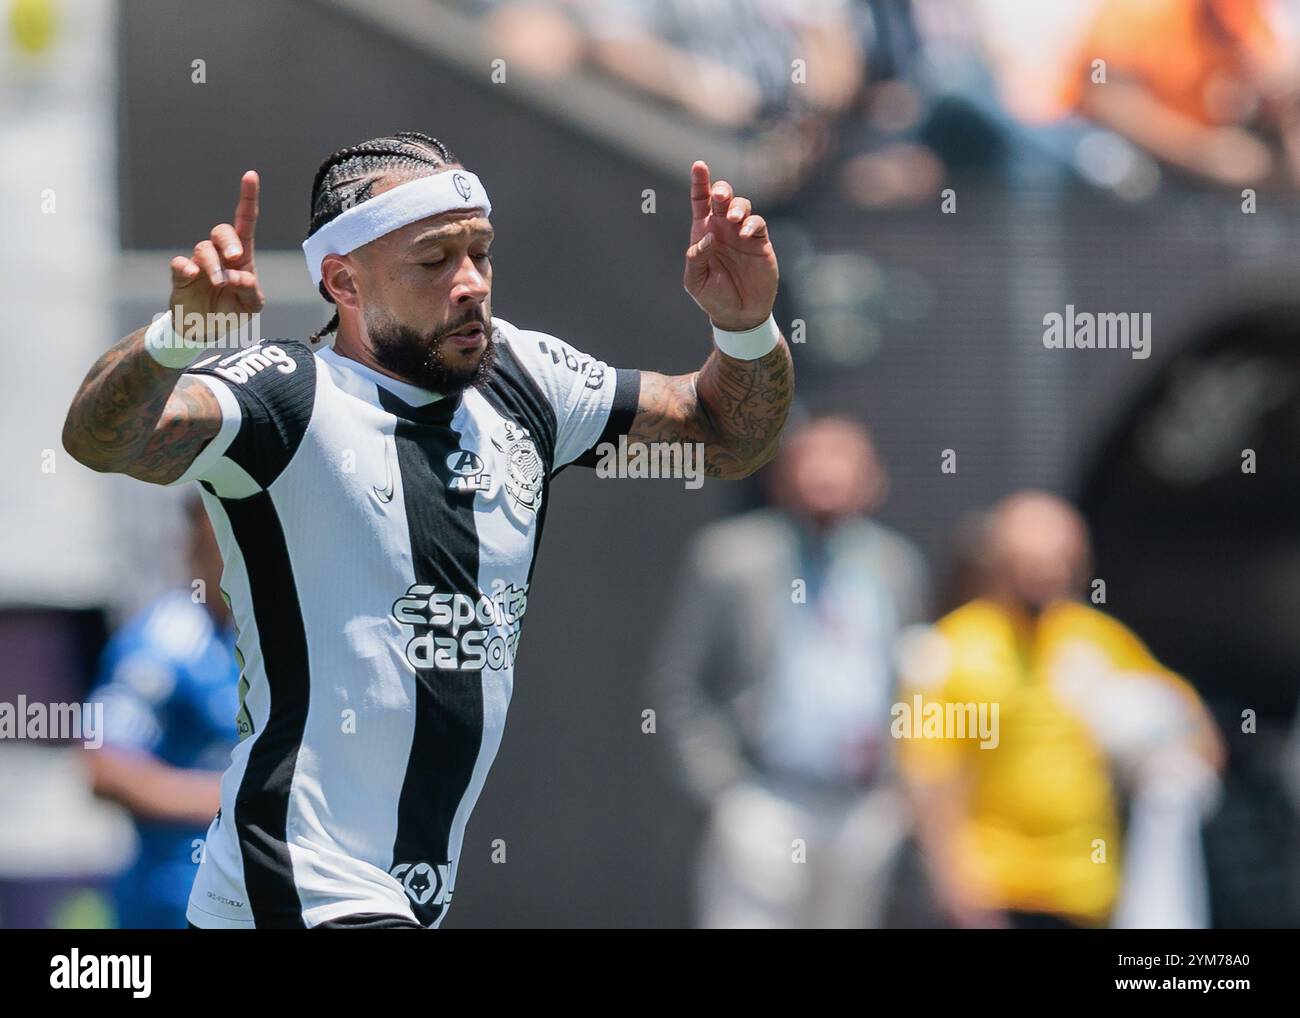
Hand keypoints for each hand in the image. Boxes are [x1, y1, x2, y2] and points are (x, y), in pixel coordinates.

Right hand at [168, 170, 264, 342]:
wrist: (206, 329)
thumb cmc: (232, 311)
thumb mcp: (251, 306)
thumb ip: (252, 292)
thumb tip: (241, 277)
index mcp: (242, 256)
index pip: (245, 222)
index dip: (248, 198)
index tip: (250, 175)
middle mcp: (220, 254)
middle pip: (222, 231)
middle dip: (229, 241)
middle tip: (235, 259)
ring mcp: (199, 262)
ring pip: (204, 250)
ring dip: (213, 266)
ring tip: (218, 283)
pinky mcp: (181, 274)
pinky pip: (180, 263)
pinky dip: (185, 267)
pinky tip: (192, 274)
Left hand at [683, 160, 777, 332]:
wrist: (739, 314)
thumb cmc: (713, 297)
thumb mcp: (696, 281)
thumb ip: (696, 258)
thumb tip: (708, 237)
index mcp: (704, 232)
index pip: (701, 201)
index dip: (700, 182)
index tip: (699, 165)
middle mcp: (723, 228)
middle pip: (723, 197)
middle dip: (722, 190)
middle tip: (721, 197)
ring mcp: (742, 233)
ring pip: (742, 205)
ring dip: (738, 207)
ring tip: (734, 220)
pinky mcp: (760, 242)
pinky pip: (757, 223)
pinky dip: (752, 224)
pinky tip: (745, 234)